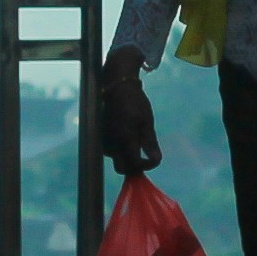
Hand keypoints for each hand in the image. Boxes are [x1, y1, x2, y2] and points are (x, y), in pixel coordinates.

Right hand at [95, 51, 160, 173]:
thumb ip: (150, 143)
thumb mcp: (147, 122)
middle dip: (133, 168)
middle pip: (122, 168)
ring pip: (116, 160)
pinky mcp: (100, 138)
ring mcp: (104, 140)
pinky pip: (111, 152)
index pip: (135, 164)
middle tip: (144, 159)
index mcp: (126, 138)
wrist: (116, 87)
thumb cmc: (135, 103)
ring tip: (135, 139)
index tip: (153, 160)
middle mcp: (112, 142)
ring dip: (127, 156)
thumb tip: (156, 161)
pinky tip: (125, 136)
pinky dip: (119, 150)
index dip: (146, 166)